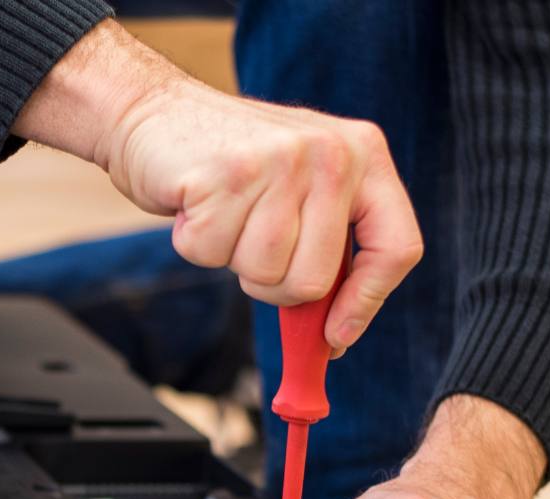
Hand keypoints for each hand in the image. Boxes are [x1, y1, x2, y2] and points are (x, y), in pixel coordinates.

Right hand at [12, 19, 420, 353]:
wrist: (153, 111)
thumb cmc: (231, 164)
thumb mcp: (301, 189)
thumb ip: (328, 246)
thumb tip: (335, 336)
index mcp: (364, 154)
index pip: (396, 246)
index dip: (368, 302)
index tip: (336, 336)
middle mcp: (330, 153)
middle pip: (315, 281)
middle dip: (274, 285)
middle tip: (251, 245)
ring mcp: (279, 161)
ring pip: (263, 274)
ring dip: (230, 259)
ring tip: (223, 212)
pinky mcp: (225, 174)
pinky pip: (212, 254)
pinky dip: (194, 243)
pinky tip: (196, 203)